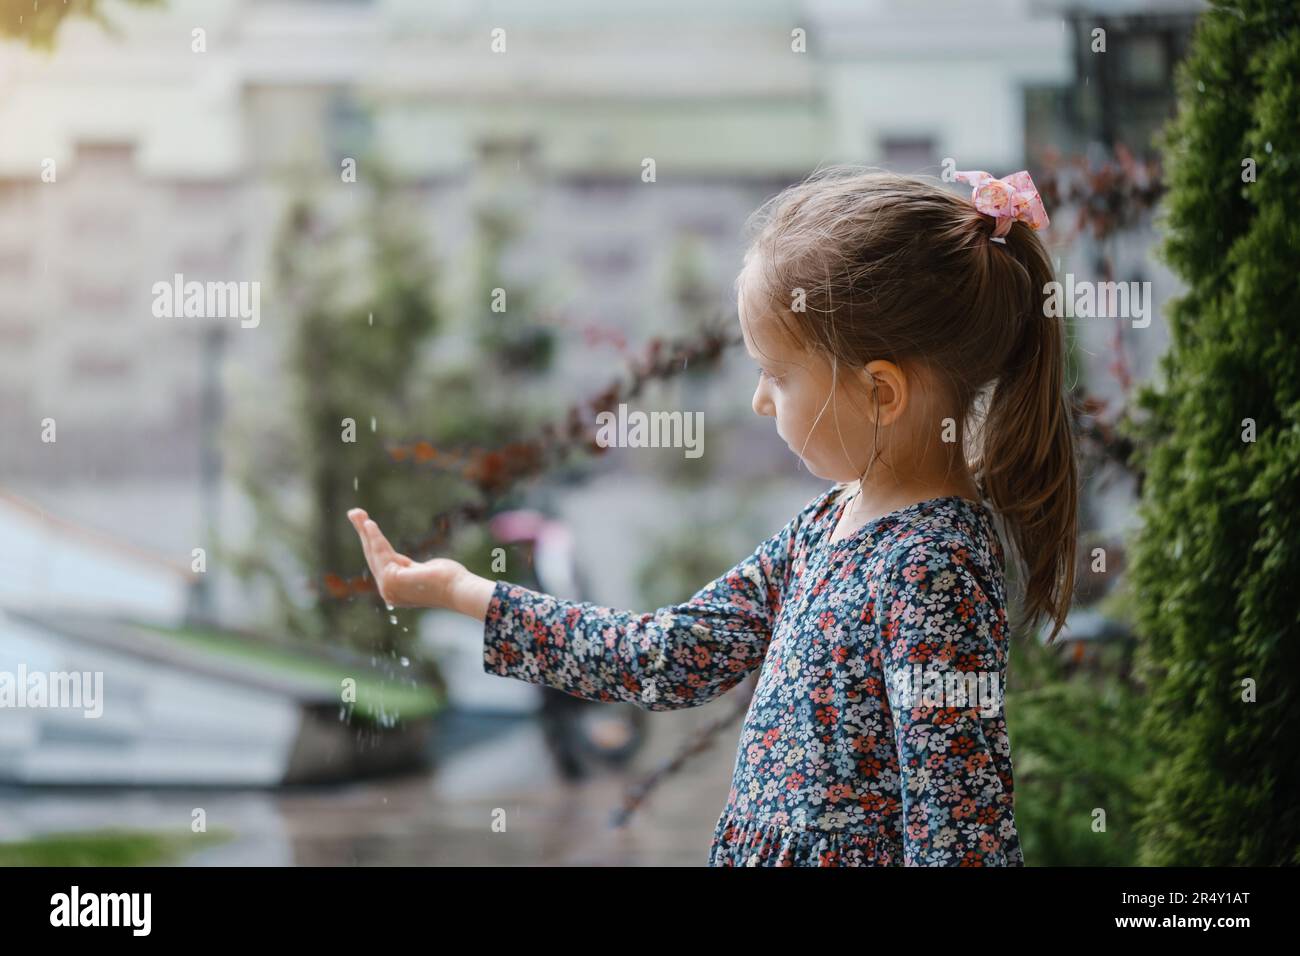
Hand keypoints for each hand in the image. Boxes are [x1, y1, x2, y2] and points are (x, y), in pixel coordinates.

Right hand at [347, 508, 465, 609]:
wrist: (459, 589)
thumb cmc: (449, 580)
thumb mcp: (424, 570)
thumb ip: (409, 567)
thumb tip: (402, 563)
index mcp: (396, 589)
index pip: (380, 563)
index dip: (372, 543)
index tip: (367, 527)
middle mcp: (389, 591)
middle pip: (372, 557)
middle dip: (363, 534)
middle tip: (353, 513)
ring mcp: (389, 588)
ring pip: (374, 553)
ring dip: (366, 532)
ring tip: (358, 514)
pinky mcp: (393, 580)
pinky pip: (382, 553)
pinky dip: (374, 537)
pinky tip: (369, 524)